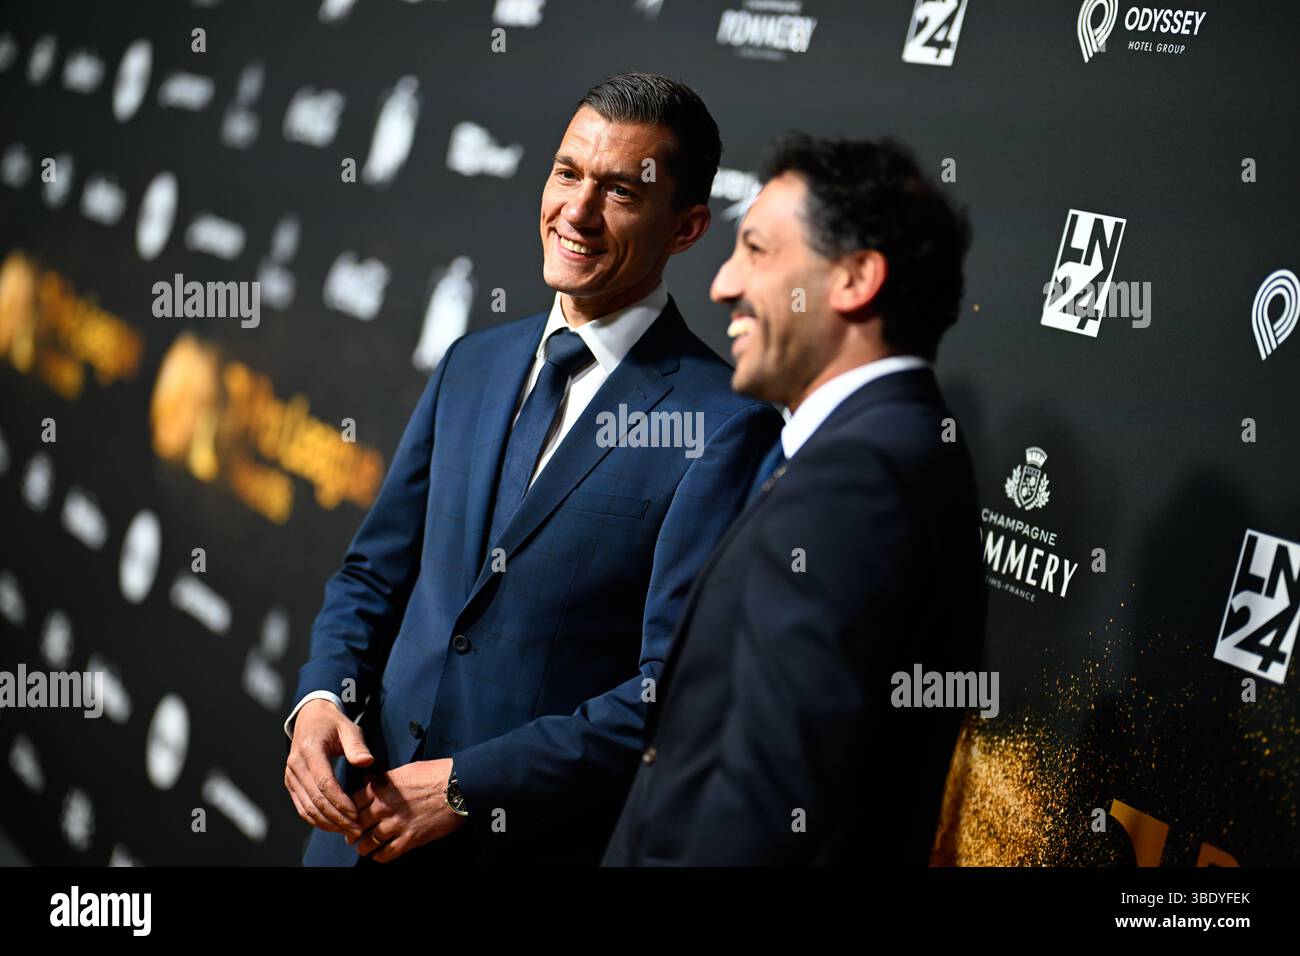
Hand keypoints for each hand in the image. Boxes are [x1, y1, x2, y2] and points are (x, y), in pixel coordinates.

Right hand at [284, 698, 373, 839]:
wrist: (309, 717)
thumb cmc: (332, 723)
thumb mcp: (348, 727)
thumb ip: (357, 745)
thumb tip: (367, 762)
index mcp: (309, 750)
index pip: (324, 783)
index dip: (340, 802)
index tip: (357, 814)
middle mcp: (295, 765)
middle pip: (315, 800)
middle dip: (336, 818)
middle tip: (356, 830)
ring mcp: (290, 776)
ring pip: (306, 808)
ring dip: (327, 823)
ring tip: (347, 831)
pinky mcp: (290, 783)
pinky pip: (301, 807)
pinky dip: (316, 820)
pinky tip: (333, 826)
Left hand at [348, 758, 465, 862]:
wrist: (458, 786)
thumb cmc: (434, 774)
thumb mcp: (405, 770)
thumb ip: (383, 778)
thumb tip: (367, 778)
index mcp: (382, 788)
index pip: (353, 803)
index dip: (348, 812)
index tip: (349, 817)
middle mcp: (385, 807)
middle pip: (358, 825)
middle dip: (352, 833)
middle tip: (352, 837)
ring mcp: (397, 824)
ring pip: (369, 842)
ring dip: (364, 848)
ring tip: (364, 849)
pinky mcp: (410, 838)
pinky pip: (388, 853)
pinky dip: (380, 857)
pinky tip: (379, 856)